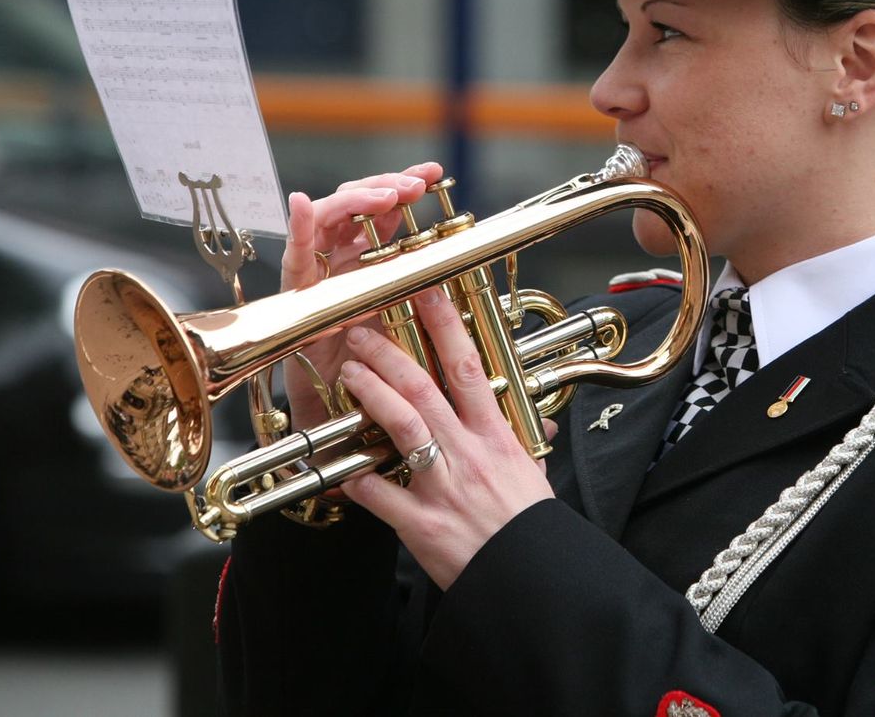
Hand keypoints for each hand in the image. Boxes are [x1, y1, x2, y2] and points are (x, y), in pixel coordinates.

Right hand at [280, 163, 442, 426]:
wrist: (347, 408)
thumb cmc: (379, 362)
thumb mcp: (411, 314)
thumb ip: (425, 281)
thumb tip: (459, 247)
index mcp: (370, 258)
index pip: (386, 209)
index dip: (406, 185)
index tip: (435, 174)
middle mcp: (341, 257)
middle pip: (356, 203)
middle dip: (387, 185)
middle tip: (415, 185)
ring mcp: (317, 270)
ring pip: (328, 216)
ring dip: (357, 199)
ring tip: (386, 195)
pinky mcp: (295, 293)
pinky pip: (293, 255)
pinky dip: (295, 226)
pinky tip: (299, 203)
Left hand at [338, 289, 555, 589]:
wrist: (529, 579)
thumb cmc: (530, 528)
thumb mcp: (531, 473)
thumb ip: (518, 443)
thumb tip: (526, 421)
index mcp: (496, 438)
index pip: (469, 369)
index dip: (446, 328)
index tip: (428, 295)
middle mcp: (468, 455)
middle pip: (425, 390)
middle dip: (391, 356)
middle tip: (364, 333)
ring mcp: (442, 487)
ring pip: (403, 428)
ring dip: (373, 395)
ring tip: (351, 373)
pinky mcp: (420, 524)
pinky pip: (380, 495)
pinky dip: (358, 479)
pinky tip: (342, 465)